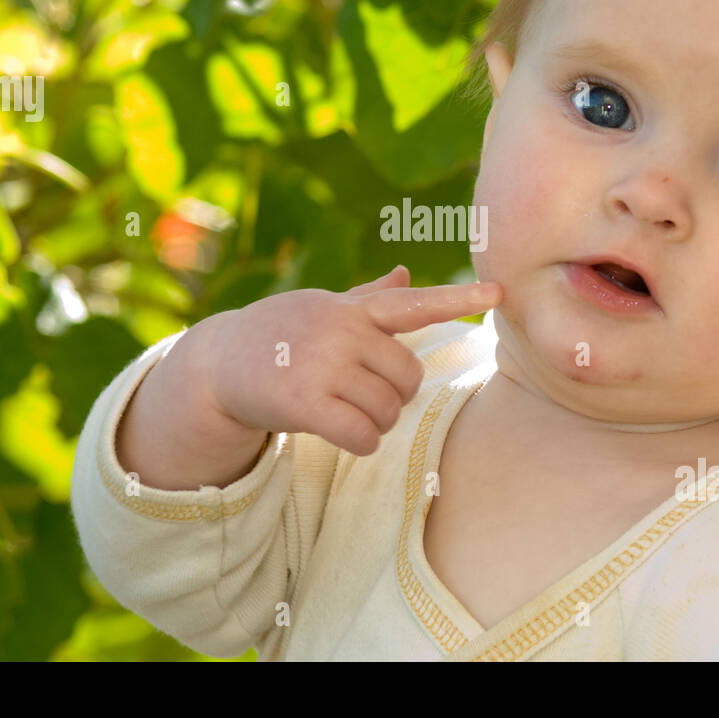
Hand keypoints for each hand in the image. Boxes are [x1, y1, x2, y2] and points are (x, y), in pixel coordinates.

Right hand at [205, 266, 501, 455]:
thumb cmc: (280, 333)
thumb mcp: (324, 309)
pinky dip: (361, 442)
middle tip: (362, 395)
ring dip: (375, 423)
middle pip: (408, 377)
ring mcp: (322, 365)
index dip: (459, 298)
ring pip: (387, 410)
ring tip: (346, 412)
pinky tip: (343, 435)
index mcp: (353, 309)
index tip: (500, 292)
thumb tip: (406, 274)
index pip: (415, 303)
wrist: (218, 362)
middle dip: (394, 396)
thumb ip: (368, 298)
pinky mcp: (304, 402)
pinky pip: (362, 434)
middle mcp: (342, 331)